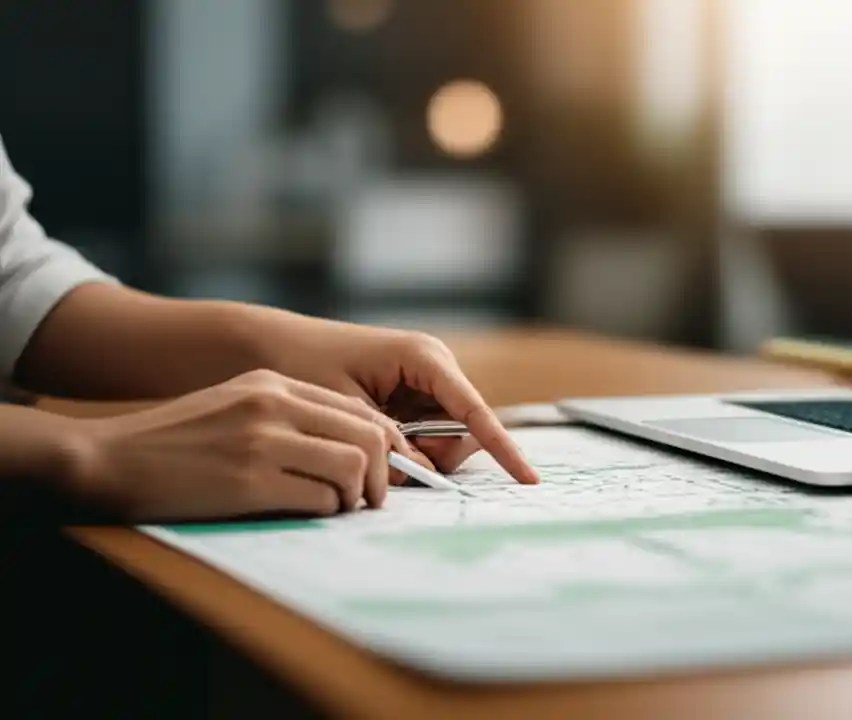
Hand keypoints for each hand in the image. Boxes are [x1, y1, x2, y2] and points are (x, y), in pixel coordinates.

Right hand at [71, 369, 427, 520]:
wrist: (110, 458)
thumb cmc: (177, 442)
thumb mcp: (238, 405)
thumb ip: (290, 416)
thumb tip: (354, 448)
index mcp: (275, 384)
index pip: (360, 409)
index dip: (386, 443)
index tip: (385, 469)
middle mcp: (275, 405)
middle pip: (370, 435)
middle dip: (383, 473)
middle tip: (372, 497)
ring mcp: (263, 441)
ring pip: (353, 466)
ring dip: (356, 495)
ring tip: (338, 506)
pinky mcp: (250, 481)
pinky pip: (319, 499)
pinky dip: (325, 511)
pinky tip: (307, 512)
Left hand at [264, 319, 538, 484]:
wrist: (268, 346)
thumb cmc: (301, 365)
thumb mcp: (345, 410)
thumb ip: (389, 443)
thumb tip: (421, 474)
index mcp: (424, 357)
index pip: (475, 410)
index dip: (503, 447)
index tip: (527, 479)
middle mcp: (434, 367)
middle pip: (463, 430)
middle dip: (435, 457)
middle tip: (389, 464)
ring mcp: (425, 382)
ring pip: (445, 439)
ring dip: (417, 456)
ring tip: (371, 449)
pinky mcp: (412, 397)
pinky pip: (426, 436)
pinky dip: (407, 450)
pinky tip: (376, 442)